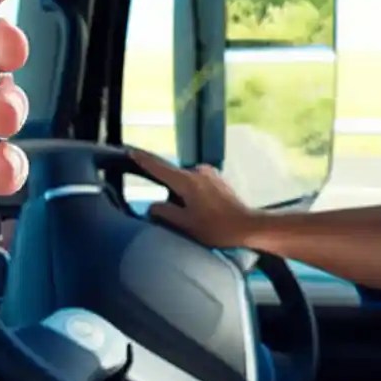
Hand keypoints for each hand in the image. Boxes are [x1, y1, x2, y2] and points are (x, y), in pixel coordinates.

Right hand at [128, 148, 260, 248]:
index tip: (131, 151)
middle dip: (169, 192)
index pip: (159, 167)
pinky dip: (194, 196)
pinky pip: (198, 184)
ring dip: (184, 196)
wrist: (248, 226)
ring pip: (186, 182)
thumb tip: (153, 205)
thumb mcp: (185, 225)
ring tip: (195, 218)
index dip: (144, 160)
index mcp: (187, 181)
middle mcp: (198, 172)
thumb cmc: (216, 228)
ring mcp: (210, 174)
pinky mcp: (219, 180)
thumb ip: (164, 213)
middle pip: (173, 177)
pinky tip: (204, 213)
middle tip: (178, 215)